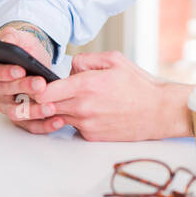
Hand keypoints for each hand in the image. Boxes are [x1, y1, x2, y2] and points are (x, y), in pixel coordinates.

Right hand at [0, 25, 64, 133]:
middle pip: (6, 94)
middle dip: (24, 88)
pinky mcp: (24, 116)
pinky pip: (31, 125)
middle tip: (41, 84)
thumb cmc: (25, 48)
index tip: (20, 70)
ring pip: (17, 113)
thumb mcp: (19, 37)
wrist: (36, 58)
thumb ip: (10, 37)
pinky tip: (58, 120)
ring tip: (51, 107)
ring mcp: (10, 105)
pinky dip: (44, 125)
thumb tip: (6, 40)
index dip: (5, 73)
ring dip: (34, 111)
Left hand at [31, 50, 188, 140]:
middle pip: (45, 107)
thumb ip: (85, 60)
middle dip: (42, 99)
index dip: (36, 87)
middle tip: (45, 92)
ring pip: (57, 116)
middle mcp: (82, 107)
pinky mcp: (92, 136)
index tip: (37, 83)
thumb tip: (68, 67)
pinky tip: (88, 111)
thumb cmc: (139, 85)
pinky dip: (74, 119)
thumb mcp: (114, 60)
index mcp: (86, 85)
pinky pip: (73, 126)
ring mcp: (86, 124)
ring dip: (58, 109)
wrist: (159, 112)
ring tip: (73, 99)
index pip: (44, 92)